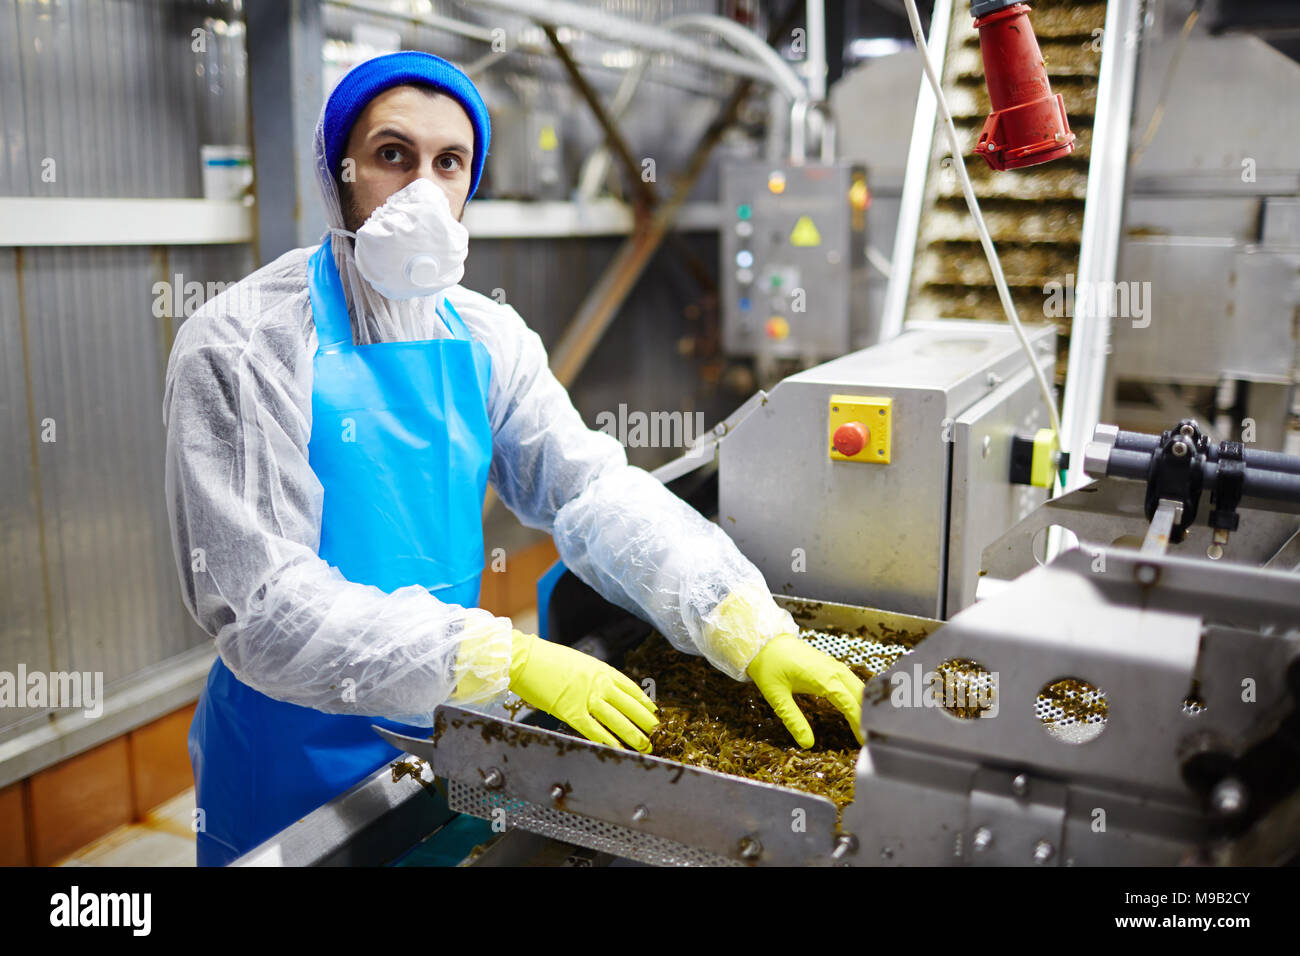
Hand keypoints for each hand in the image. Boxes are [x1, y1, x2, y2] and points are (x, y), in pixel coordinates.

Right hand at [508, 630, 658, 751]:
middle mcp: (599, 684)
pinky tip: (618, 750)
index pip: (632, 689)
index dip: (645, 704)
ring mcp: (587, 698)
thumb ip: (595, 678)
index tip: (654, 713)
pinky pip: (595, 730)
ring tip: (645, 746)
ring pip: (618, 720)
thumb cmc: (548, 659)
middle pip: (631, 706)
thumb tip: (605, 692)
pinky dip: (608, 742)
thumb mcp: (580, 663)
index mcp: (602, 670)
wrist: (526, 659)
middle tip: (658, 735)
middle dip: (647, 722)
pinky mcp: (571, 712)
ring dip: (634, 736)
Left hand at [746, 636, 864, 748]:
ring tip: (870, 728)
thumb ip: (793, 720)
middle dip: (869, 717)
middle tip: (873, 739)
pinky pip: (853, 682)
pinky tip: (860, 709)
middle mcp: (835, 671)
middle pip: (861, 696)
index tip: (865, 742)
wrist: (765, 642)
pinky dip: (860, 697)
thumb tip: (807, 744)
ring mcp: (835, 666)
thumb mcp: (777, 697)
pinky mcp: (832, 665)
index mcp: (824, 678)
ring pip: (860, 688)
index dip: (859, 724)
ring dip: (866, 706)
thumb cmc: (769, 667)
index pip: (850, 705)